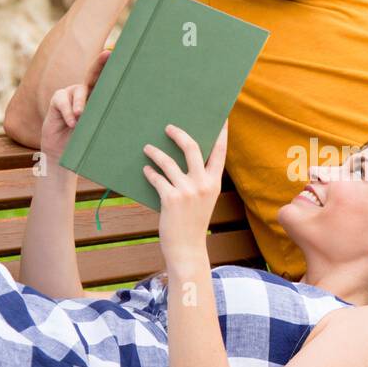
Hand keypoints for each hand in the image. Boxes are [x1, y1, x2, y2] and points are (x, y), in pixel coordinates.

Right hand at [39, 45, 112, 164]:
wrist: (64, 152)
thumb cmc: (86, 141)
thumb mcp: (100, 130)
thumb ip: (108, 120)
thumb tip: (129, 116)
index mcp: (100, 97)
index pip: (109, 81)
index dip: (115, 69)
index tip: (124, 57)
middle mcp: (86, 91)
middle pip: (94, 74)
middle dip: (101, 63)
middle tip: (107, 54)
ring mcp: (71, 93)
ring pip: (79, 91)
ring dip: (80, 103)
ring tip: (81, 116)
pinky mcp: (58, 99)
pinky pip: (63, 101)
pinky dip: (68, 112)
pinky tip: (72, 123)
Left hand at [142, 120, 228, 266]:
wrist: (187, 248)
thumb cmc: (192, 222)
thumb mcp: (203, 199)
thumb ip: (199, 180)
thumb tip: (182, 157)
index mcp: (214, 183)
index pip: (220, 152)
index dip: (221, 133)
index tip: (222, 118)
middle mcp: (203, 184)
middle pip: (192, 147)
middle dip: (178, 133)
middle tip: (168, 127)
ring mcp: (187, 191)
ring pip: (168, 161)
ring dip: (155, 152)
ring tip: (147, 148)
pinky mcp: (171, 198)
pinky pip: (157, 178)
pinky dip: (149, 173)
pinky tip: (145, 170)